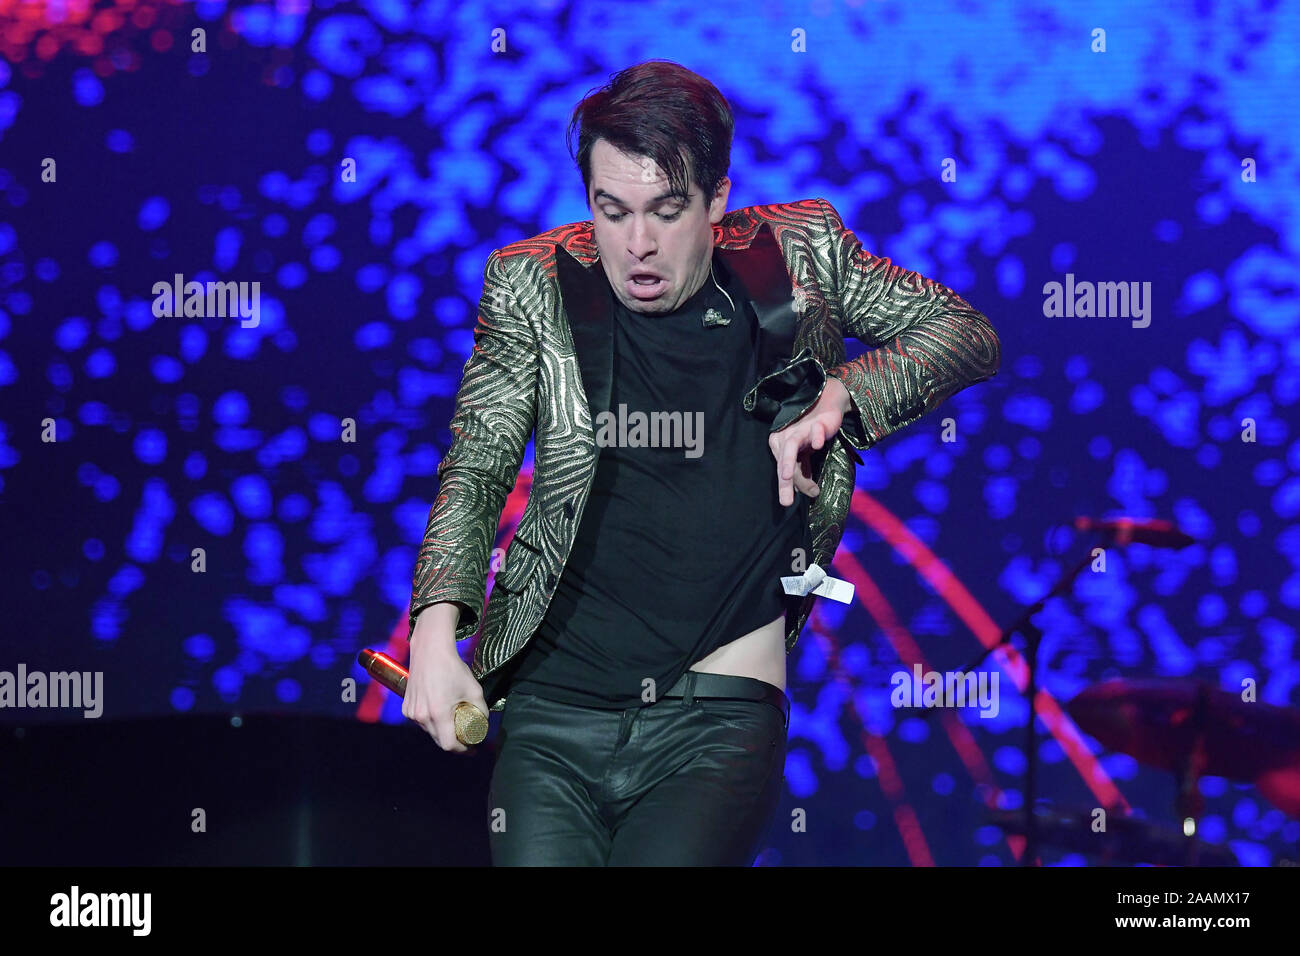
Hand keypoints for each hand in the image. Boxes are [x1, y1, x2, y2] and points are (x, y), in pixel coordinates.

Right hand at [403, 604, 489, 752]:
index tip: (472, 748)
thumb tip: (482, 724)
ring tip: (453, 721)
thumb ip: (481, 710)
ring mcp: (411, 712)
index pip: (449, 745)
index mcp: (438, 713)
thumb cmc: (453, 669)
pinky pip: (421, 721)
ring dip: (442, 731)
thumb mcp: (474, 690)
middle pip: (439, 740)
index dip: (462, 749)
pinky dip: (431, 721)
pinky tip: (439, 711)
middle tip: (466, 736)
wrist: (430, 651)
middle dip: (454, 741)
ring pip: (429, 731)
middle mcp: (422, 716)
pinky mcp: (406, 707)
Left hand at [768, 376, 851, 506]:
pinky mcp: (817, 423)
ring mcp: (801, 429)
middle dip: (784, 482)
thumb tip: (810, 494)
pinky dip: (815, 437)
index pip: (781, 469)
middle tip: (786, 502)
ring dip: (788, 461)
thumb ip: (803, 473)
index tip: (790, 502)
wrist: (827, 404)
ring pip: (791, 446)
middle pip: (783, 461)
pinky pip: (815, 430)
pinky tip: (817, 446)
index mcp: (779, 445)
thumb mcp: (805, 456)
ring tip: (787, 476)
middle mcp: (786, 437)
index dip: (785, 486)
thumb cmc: (811, 433)